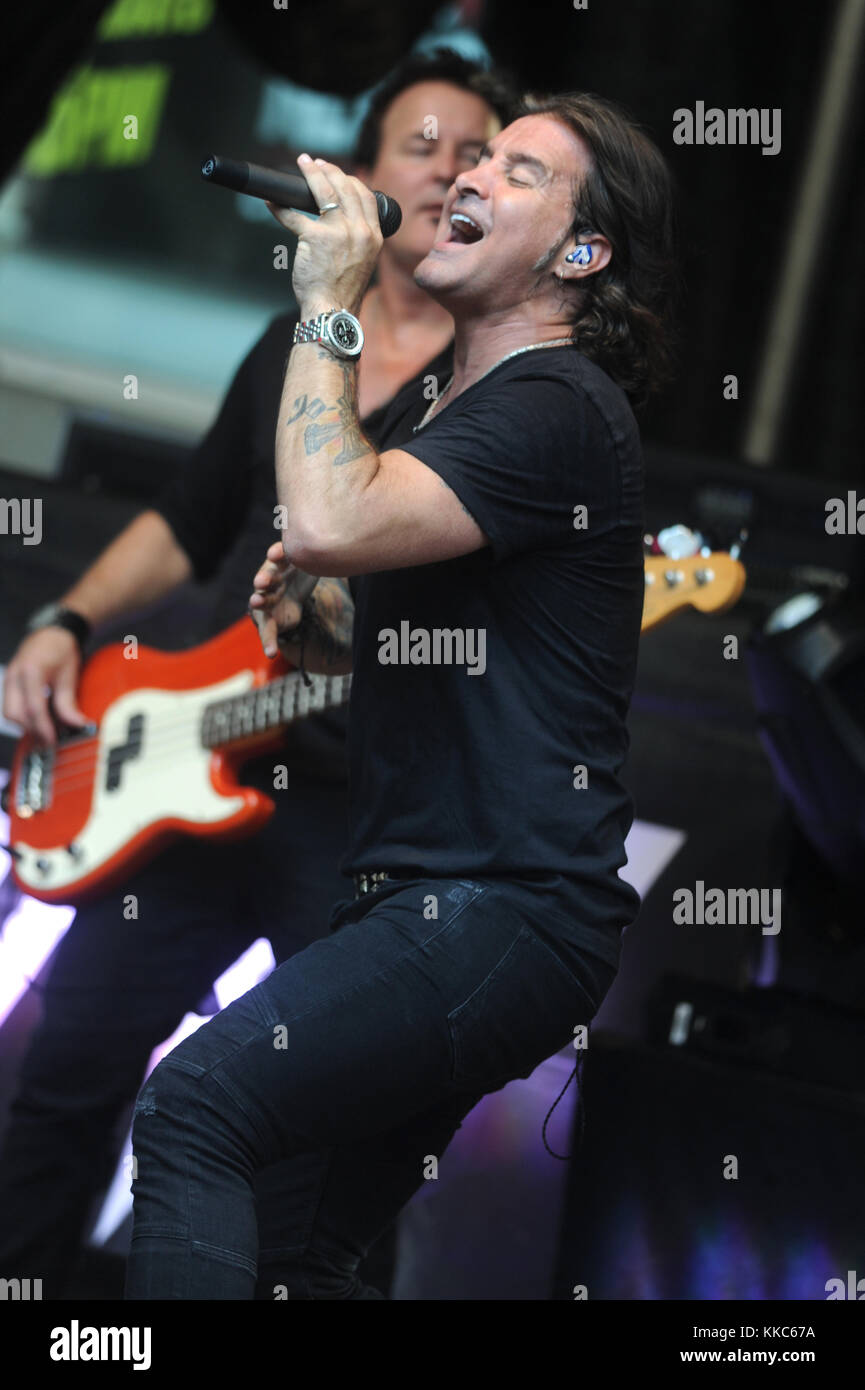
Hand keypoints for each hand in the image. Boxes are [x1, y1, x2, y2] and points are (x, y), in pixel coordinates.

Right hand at [3, 627, 86, 745]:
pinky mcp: (9, 682)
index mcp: (31, 671)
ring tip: (45, 732)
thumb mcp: (69, 676)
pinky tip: (38, 721)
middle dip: (31, 730)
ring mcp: (9, 678)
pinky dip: (22, 717)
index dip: (42, 728)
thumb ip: (69, 703)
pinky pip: (10, 705)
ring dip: (25, 725)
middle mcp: (15, 675)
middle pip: (15, 713)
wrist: (52, 632)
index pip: (33, 708)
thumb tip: (77, 725)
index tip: (52, 741)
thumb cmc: (61, 649)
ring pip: (9, 712)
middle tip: (49, 741)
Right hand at [248, 541, 318, 657]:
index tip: (275, 555)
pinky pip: (268, 632)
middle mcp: (270, 581)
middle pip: (266, 578)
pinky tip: (271, 653)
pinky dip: (269, 643)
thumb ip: (318, 558)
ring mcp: (267, 600)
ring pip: (262, 601)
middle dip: (264, 579)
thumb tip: (343, 541)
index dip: (277, 555)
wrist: (294, 594)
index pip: (278, 556)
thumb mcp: (312, 563)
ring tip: (256, 601)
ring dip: (259, 601)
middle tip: (262, 581)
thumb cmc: (304, 572)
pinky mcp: (269, 620)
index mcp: (281, 563)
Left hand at [266, 153, 381, 315]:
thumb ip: (356, 239)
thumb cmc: (341, 292)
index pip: (366, 196)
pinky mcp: (315, 238)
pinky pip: (293, 215)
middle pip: (345, 187)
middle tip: (315, 162)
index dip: (350, 180)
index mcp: (373, 237)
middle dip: (329, 169)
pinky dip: (279, 206)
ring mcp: (338, 232)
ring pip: (324, 191)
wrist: (333, 311)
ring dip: (311, 174)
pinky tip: (272, 201)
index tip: (337, 173)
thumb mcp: (361, 262)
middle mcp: (360, 231)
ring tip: (302, 164)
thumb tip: (339, 220)